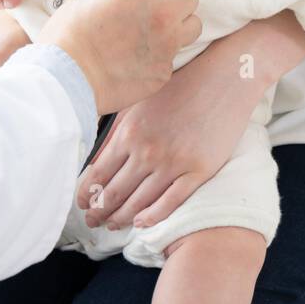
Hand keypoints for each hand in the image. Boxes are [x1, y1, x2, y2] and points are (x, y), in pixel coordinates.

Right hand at [38, 0, 199, 114]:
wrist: (66, 78)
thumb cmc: (69, 37)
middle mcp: (161, 14)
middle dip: (173, 1)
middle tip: (155, 10)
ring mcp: (167, 45)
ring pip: (193, 26)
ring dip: (178, 26)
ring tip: (156, 34)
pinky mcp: (164, 72)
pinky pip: (173, 58)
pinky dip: (159, 57)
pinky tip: (138, 60)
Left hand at [75, 34, 260, 229]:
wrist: (224, 79)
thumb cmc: (179, 87)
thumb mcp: (139, 102)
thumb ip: (116, 131)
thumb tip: (94, 159)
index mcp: (129, 132)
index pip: (98, 174)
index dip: (86, 193)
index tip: (81, 204)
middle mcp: (148, 151)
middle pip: (115, 192)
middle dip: (99, 210)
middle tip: (91, 221)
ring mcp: (175, 163)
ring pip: (140, 202)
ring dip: (122, 217)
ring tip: (112, 224)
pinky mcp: (199, 171)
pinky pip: (171, 202)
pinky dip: (153, 216)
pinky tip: (141, 224)